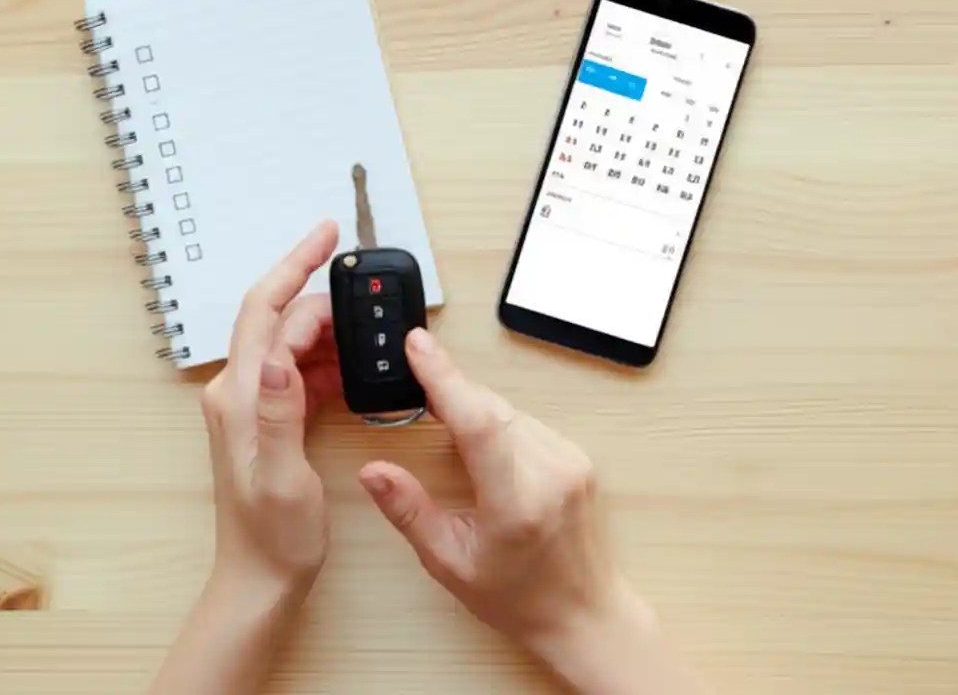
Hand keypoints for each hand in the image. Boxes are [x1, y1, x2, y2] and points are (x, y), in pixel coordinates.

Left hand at [150, 221, 343, 694]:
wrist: (260, 577)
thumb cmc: (273, 536)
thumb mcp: (282, 476)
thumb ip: (279, 413)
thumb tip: (278, 356)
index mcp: (241, 397)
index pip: (266, 312)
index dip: (296, 266)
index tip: (327, 234)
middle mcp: (239, 392)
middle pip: (277, 318)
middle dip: (319, 293)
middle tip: (365, 290)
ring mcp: (251, 404)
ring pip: (288, 341)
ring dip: (326, 328)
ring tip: (366, 330)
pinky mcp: (266, 418)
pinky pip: (296, 371)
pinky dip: (325, 360)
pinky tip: (351, 367)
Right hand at [358, 329, 705, 693]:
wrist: (583, 613)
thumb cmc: (517, 597)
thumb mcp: (449, 562)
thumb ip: (409, 511)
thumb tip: (374, 470)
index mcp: (516, 503)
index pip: (480, 423)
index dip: (446, 378)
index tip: (418, 345)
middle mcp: (550, 474)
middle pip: (490, 408)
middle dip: (449, 389)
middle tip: (412, 376)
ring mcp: (570, 461)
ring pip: (508, 411)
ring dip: (472, 409)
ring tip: (442, 421)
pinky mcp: (577, 456)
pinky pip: (526, 422)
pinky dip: (496, 423)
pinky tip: (480, 444)